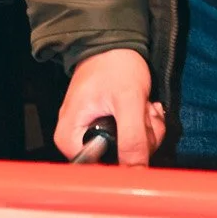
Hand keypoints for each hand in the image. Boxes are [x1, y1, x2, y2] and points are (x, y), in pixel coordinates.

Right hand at [54, 48, 165, 166]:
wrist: (114, 43)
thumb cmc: (113, 66)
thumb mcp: (127, 102)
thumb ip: (132, 138)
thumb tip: (137, 174)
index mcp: (70, 138)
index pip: (95, 172)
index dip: (123, 165)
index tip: (140, 145)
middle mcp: (77, 140)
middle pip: (116, 163)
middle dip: (140, 141)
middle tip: (145, 115)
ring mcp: (94, 133)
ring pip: (129, 152)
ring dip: (146, 131)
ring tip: (145, 106)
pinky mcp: (109, 128)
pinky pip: (132, 140)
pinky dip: (144, 126)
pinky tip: (144, 107)